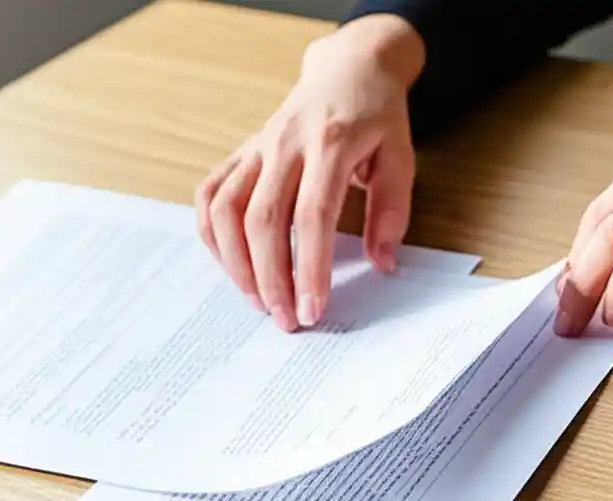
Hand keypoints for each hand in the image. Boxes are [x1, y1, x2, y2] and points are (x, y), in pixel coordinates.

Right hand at [195, 15, 424, 331]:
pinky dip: (212, 235)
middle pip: (263, 219)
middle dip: (270, 278)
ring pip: (226, 209)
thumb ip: (392, 211)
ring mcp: (257, 146)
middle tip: (286, 319)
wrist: (350, 68)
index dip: (310, 267)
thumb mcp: (402, 157)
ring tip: (259, 301)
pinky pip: (210, 194)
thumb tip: (381, 264)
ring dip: (236, 263)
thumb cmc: (377, 117)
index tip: (314, 309)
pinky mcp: (241, 151)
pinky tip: (232, 265)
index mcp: (332, 143)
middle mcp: (286, 143)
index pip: (313, 215)